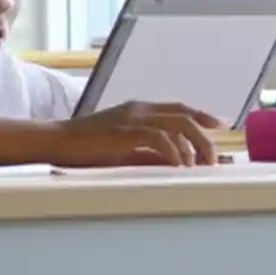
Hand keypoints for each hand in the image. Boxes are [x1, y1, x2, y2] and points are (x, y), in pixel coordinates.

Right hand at [48, 101, 222, 166]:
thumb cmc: (84, 148)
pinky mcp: (125, 131)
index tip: (218, 124)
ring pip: (176, 125)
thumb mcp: (122, 149)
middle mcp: (138, 109)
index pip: (178, 109)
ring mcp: (132, 118)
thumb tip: (174, 163)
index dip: (200, 115)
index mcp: (138, 110)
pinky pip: (159, 138)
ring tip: (198, 165)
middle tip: (213, 158)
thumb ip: (148, 153)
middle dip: (203, 137)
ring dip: (192, 146)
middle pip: (183, 116)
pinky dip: (173, 152)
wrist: (56, 141)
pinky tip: (178, 165)